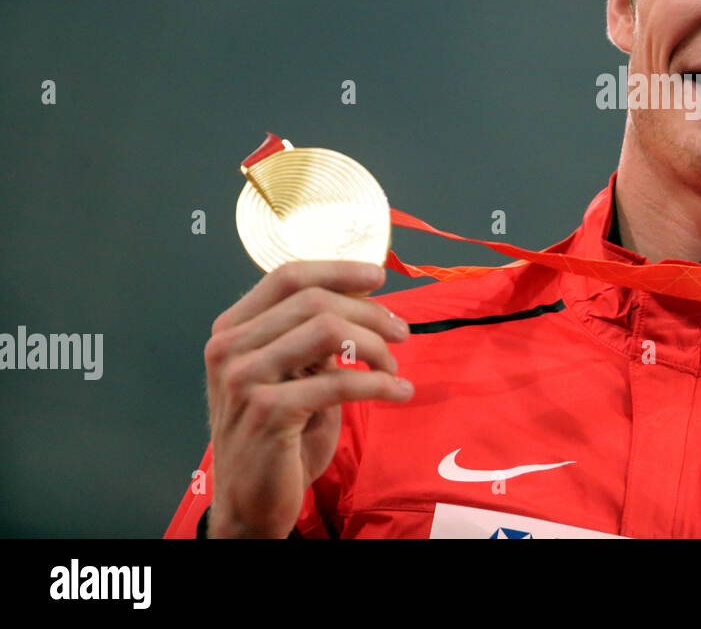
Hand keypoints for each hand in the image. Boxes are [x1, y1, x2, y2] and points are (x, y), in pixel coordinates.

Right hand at [203, 261, 410, 536]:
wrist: (251, 501)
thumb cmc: (278, 435)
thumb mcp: (293, 374)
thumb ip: (313, 336)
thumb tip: (363, 295)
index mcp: (231, 330)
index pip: (287, 277)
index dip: (338, 270)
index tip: (379, 277)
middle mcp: (229, 348)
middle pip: (315, 301)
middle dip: (369, 312)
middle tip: (401, 331)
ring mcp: (243, 379)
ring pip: (329, 331)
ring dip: (375, 347)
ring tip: (393, 368)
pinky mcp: (268, 411)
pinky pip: (340, 381)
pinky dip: (380, 384)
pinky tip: (399, 392)